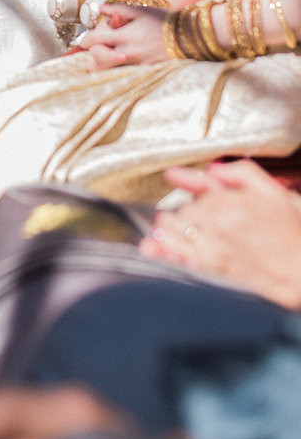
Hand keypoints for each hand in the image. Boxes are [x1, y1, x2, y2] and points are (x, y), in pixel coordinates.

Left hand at [76, 3, 167, 69]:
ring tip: (102, 60)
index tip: (84, 40)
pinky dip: (117, 72)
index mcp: (124, 36)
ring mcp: (136, 64)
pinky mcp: (145, 71)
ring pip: (109, 72)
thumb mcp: (140, 10)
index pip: (94, 41)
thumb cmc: (164, 20)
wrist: (187, 35)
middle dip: (91, 56)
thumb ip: (118, 9)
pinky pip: (124, 75)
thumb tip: (102, 9)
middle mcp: (128, 53)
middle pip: (98, 61)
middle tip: (93, 52)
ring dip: (102, 66)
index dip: (85, 40)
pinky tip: (118, 66)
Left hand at [139, 160, 300, 307]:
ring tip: (164, 226)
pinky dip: (163, 250)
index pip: (199, 193)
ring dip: (167, 227)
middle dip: (184, 211)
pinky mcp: (212, 268)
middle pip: (184, 211)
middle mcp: (218, 225)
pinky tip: (151, 247)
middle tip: (184, 213)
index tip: (188, 190)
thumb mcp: (272, 192)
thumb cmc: (292, 233)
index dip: (195, 192)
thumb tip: (211, 169)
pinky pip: (179, 256)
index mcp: (232, 203)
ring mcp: (213, 248)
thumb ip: (241, 173)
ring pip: (175, 231)